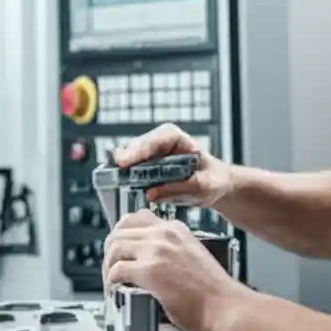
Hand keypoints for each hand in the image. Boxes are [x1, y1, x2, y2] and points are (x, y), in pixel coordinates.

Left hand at [102, 209, 247, 330]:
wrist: (227, 307)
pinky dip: (111, 281)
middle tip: (110, 266)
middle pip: (120, 230)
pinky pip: (117, 270)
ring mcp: (156, 250)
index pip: (137, 218)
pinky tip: (115, 290)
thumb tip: (152, 262)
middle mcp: (164, 234)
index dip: (122, 233)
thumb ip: (172, 252)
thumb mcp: (193, 257)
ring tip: (111, 280)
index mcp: (175, 229)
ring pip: (114, 248)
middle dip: (110, 249)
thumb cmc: (214, 293)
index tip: (119, 247)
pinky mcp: (149, 271)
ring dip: (108, 265)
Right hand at [113, 123, 234, 207]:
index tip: (122, 162)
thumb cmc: (213, 180)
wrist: (215, 184)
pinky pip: (130, 170)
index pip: (152, 141)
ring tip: (119, 184)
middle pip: (135, 148)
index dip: (136, 151)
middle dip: (125, 161)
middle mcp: (158, 141)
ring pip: (128, 158)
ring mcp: (149, 153)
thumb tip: (150, 193)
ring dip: (123, 171)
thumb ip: (179, 188)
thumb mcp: (203, 186)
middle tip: (115, 175)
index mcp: (174, 138)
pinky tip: (126, 187)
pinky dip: (126, 179)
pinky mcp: (144, 167)